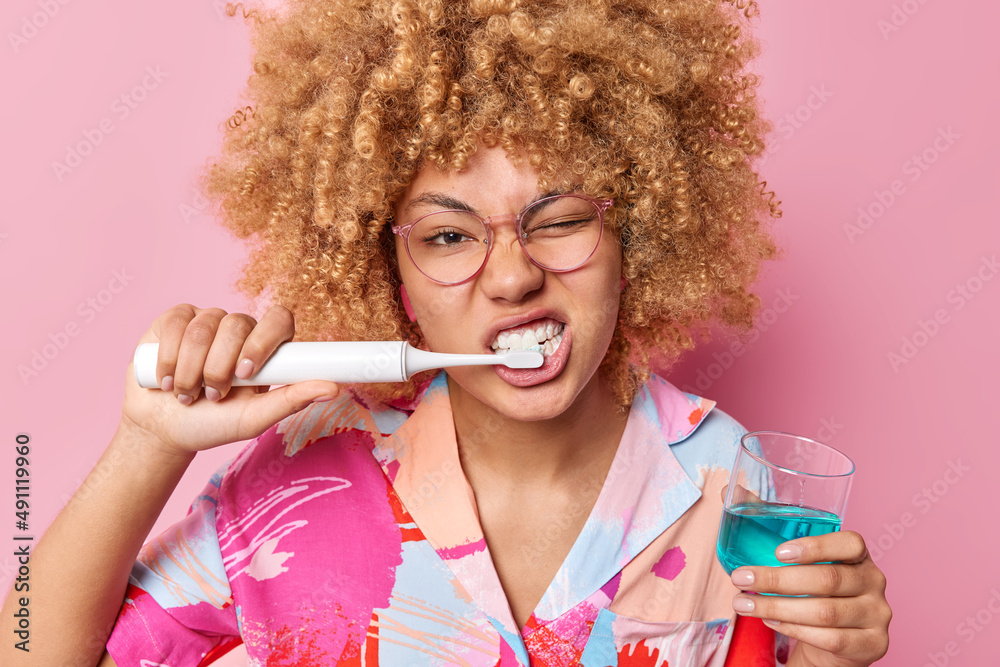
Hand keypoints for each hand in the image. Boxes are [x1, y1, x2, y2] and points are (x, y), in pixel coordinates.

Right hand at [121, 304, 341, 456]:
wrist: (163, 428)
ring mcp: (208, 320)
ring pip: (204, 327)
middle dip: (219, 367)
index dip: (263, 341)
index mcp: (267, 348)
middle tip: (213, 396)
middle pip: (237, 324)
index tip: (246, 373)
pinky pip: (176, 323)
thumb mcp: (253, 418)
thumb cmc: (214, 423)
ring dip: (191, 370)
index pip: (280, 320)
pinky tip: (164, 380)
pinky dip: (168, 358)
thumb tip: (333, 388)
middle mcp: (240, 329)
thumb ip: (290, 400)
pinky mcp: (176, 319)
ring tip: (187, 394)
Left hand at [729, 531, 890, 666]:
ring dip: (776, 607)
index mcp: (858, 554)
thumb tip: (730, 491)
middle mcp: (873, 580)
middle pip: (828, 580)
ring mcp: (876, 614)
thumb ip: (767, 522)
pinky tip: (770, 621)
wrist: (835, 640)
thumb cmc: (811, 589)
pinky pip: (830, 639)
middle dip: (777, 581)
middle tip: (740, 579)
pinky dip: (794, 630)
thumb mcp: (797, 559)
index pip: (850, 543)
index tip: (777, 552)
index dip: (815, 547)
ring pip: (824, 613)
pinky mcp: (873, 644)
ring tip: (743, 604)